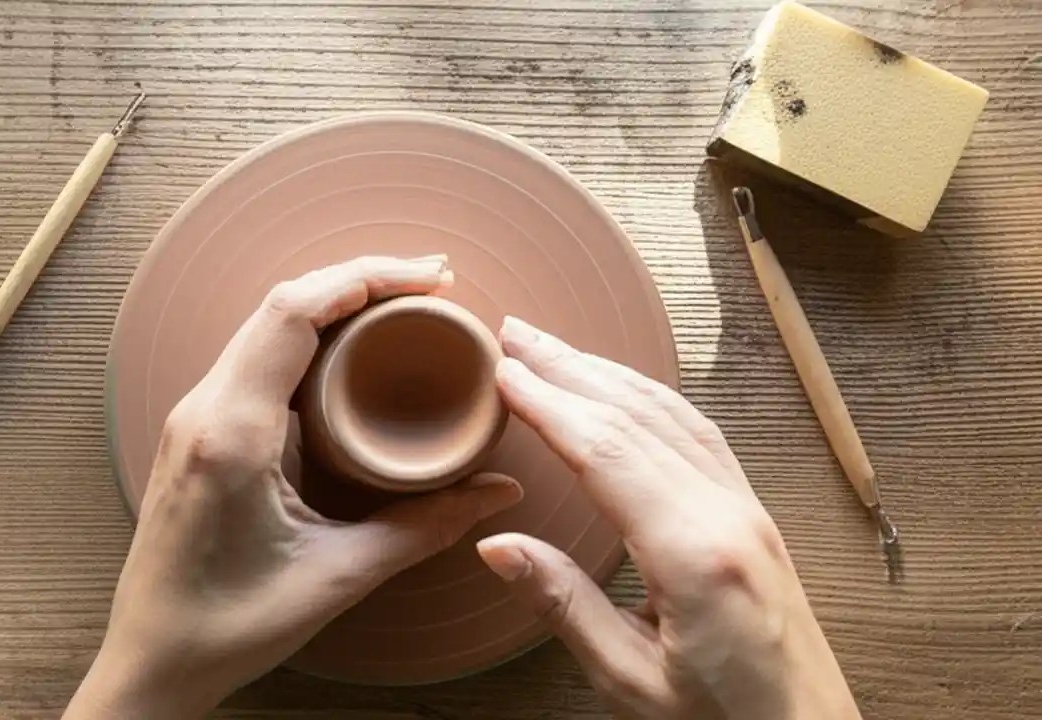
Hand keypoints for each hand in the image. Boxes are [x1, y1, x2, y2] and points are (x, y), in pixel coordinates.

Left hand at [63, 256, 521, 719]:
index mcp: (232, 433)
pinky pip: (256, 355)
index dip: (367, 278)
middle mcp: (203, 409)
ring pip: (266, 324)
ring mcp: (194, 416)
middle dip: (361, 279)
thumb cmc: (225, 627)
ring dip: (334, 302)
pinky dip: (309, 335)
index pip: (295, 311)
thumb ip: (424, 527)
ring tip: (402, 306)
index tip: (430, 278)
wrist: (150, 662)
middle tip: (432, 283)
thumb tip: (497, 492)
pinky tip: (351, 351)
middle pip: (283, 303)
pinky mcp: (198, 431)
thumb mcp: (337, 576)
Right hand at [478, 317, 859, 718]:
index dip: (549, 404)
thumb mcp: (630, 680)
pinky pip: (698, 431)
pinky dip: (648, 396)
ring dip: (606, 372)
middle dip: (569, 367)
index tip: (504, 373)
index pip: (606, 451)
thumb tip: (497, 545)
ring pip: (669, 413)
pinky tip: (622, 387)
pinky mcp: (752, 513)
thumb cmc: (724, 719)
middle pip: (635, 415)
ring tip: (555, 349)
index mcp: (694, 553)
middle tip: (515, 335)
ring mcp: (747, 507)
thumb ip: (565, 606)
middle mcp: (727, 513)